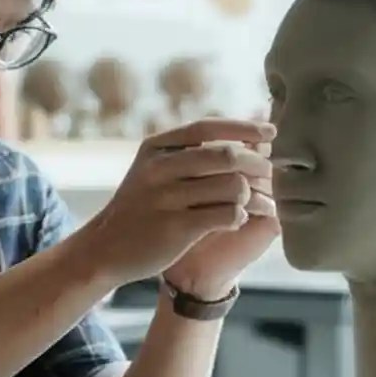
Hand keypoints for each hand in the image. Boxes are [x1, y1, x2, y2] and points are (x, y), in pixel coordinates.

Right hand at [80, 118, 276, 286]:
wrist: (104, 249)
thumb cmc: (141, 208)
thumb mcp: (153, 171)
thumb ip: (188, 154)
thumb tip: (245, 140)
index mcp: (154, 148)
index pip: (207, 127)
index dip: (243, 127)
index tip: (271, 132)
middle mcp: (158, 169)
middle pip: (226, 156)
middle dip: (256, 164)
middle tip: (268, 175)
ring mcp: (166, 198)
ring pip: (232, 187)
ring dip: (251, 195)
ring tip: (252, 202)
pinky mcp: (176, 227)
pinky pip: (227, 215)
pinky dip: (239, 216)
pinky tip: (235, 220)